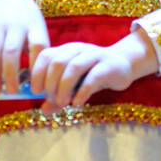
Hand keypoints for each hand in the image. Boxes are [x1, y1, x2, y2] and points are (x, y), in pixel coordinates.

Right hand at [0, 0, 49, 94]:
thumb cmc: (27, 23)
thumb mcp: (37, 31)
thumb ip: (37, 53)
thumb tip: (35, 84)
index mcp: (35, 27)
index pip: (39, 45)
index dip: (37, 66)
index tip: (37, 86)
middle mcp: (17, 25)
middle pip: (12, 51)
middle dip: (10, 74)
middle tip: (11, 92)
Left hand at [29, 31, 157, 112]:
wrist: (124, 65)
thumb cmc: (93, 75)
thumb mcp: (74, 85)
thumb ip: (58, 96)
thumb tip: (43, 111)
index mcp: (66, 50)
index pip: (46, 56)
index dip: (37, 73)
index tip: (35, 91)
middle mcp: (79, 49)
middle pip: (57, 62)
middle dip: (50, 84)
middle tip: (52, 99)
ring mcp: (95, 55)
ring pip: (74, 67)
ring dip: (64, 88)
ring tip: (63, 103)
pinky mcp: (109, 65)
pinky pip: (93, 77)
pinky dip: (82, 92)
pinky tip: (77, 103)